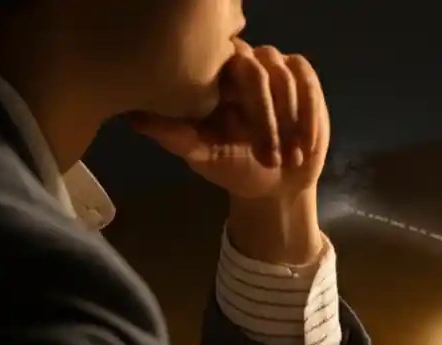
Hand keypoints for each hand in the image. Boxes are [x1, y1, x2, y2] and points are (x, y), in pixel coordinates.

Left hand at [128, 40, 330, 263]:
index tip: (236, 132)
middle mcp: (244, 64)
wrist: (274, 185)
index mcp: (213, 76)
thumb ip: (172, 135)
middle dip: (265, 118)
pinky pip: (308, 85)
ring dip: (289, 121)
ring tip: (288, 159)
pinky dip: (308, 116)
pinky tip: (305, 145)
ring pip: (285, 76)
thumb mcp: (200, 155)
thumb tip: (133, 118)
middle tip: (269, 158)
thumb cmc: (232, 167)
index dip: (231, 93)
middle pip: (256, 69)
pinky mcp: (305, 82)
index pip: (219, 61)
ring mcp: (276, 70)